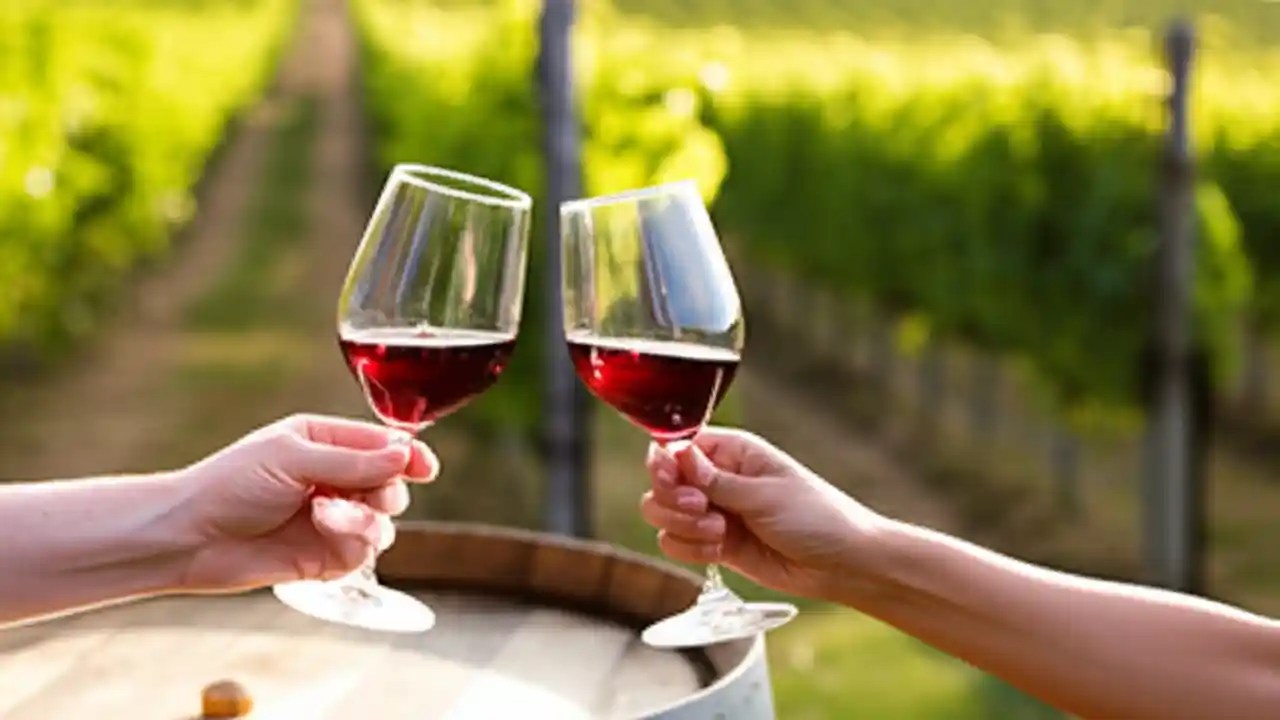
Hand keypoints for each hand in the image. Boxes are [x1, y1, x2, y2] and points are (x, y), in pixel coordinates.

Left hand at [173, 414, 437, 591]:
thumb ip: (354, 459)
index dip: (409, 455)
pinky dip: (352, 540)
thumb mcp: (294, 458)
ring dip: (366, 517)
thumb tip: (406, 455)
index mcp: (324, 441)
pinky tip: (322, 530)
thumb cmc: (230, 484)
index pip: (383, 444)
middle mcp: (334, 478)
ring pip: (384, 521)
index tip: (425, 468)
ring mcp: (332, 520)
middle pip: (392, 484)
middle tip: (371, 494)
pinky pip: (364, 551)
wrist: (189, 538)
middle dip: (386, 489)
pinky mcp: (326, 557)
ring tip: (328, 515)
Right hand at [642, 426, 885, 600]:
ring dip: (683, 527)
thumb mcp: (764, 494)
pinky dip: (690, 550)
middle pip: (660, 483)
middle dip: (673, 502)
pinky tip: (719, 551)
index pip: (676, 447)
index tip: (674, 480)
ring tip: (719, 533)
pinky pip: (677, 544)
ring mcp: (714, 512)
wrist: (841, 563)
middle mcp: (716, 479)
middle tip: (705, 510)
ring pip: (662, 516)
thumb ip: (714, 479)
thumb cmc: (815, 517)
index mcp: (731, 452)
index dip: (664, 464)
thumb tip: (673, 451)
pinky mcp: (715, 544)